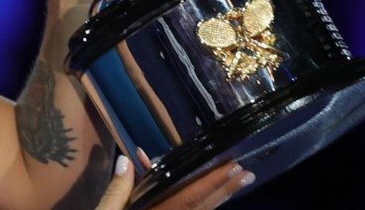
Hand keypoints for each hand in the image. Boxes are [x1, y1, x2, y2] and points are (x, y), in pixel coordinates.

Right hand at [97, 157, 253, 209]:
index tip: (232, 169)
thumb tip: (128, 160)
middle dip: (223, 191)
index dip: (211, 183)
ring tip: (235, 184)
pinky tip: (210, 200)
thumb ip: (117, 191)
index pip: (188, 199)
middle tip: (246, 174)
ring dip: (217, 200)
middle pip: (201, 209)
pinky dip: (201, 208)